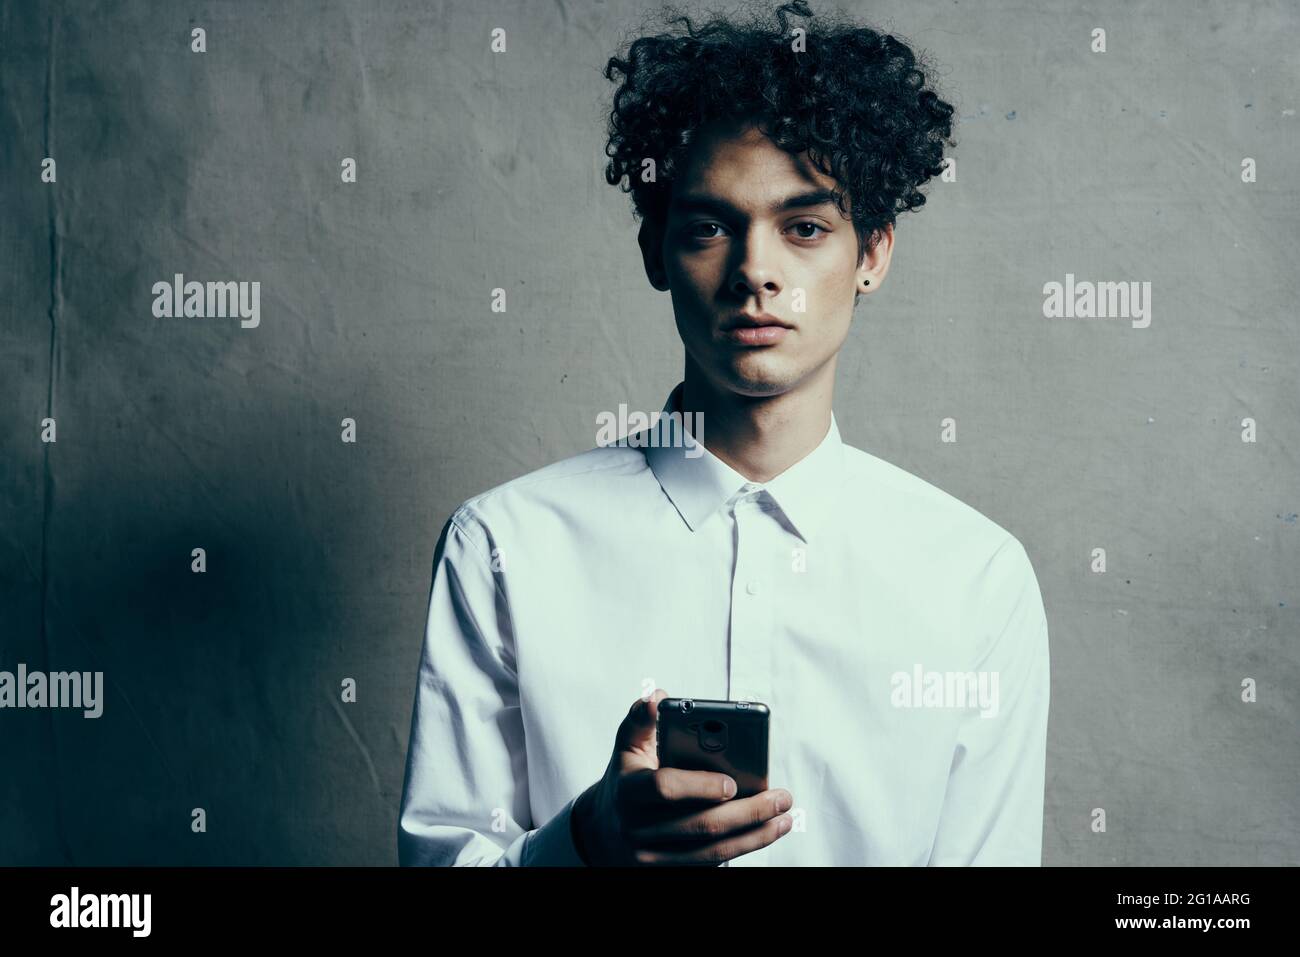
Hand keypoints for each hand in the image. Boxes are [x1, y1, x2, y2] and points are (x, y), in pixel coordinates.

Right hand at [571, 688, 793, 865]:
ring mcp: (652, 855)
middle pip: (699, 824)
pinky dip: (742, 848)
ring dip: (754, 835)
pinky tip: (766, 832)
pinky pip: (710, 863)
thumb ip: (641, 720)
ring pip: (711, 850)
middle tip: (782, 797)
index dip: (700, 786)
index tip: (732, 782)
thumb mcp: (626, 748)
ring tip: (784, 817)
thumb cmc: (626, 780)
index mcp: (628, 790)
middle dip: (747, 812)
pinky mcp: (667, 871)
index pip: (664, 787)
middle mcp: (637, 827)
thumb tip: (658, 698)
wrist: (604, 831)